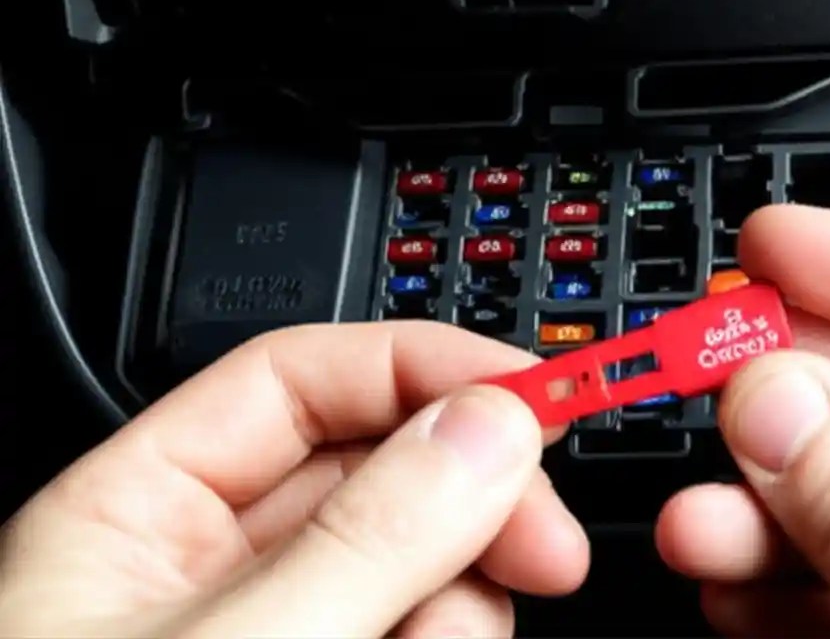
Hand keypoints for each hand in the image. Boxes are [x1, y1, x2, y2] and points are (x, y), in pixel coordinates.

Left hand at [0, 323, 588, 636]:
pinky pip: (425, 627)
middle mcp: (211, 570)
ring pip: (422, 561)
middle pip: (383, 469)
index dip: (426, 368)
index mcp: (136, 515)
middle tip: (543, 541)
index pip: (300, 379)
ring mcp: (281, 634)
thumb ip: (365, 539)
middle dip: (475, 500)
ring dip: (463, 600)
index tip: (536, 395)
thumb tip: (484, 431)